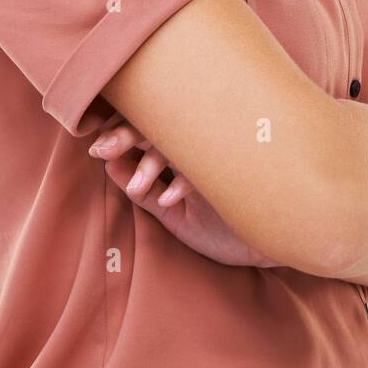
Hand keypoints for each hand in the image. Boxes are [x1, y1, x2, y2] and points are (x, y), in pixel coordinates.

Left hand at [88, 117, 281, 268]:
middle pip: (161, 121)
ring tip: (136, 189)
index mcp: (186, 148)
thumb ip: (142, 189)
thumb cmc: (221, 226)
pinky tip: (169, 199)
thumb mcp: (171, 212)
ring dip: (153, 161)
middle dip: (127, 133)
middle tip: (104, 149)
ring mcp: (221, 152)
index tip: (97, 149)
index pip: (150, 126)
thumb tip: (108, 163)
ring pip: (181, 138)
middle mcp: (203, 143)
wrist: (269, 246)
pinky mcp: (238, 167)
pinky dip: (183, 181)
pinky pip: (205, 166)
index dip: (121, 131)